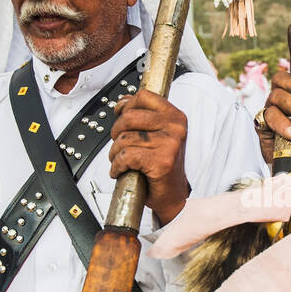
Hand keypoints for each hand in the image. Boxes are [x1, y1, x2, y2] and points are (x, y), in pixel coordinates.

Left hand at [108, 88, 190, 224]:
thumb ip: (143, 115)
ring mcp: (169, 143)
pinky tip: (121, 171)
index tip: (120, 115)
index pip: (143, 97)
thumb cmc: (162, 166)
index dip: (126, 106)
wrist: (173, 195)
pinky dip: (117, 166)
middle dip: (116, 133)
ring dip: (115, 153)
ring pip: (124, 139)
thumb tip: (123, 102)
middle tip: (119, 145)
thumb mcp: (157, 134)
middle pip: (129, 117)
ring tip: (122, 162)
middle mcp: (175, 127)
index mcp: (175, 116)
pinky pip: (125, 156)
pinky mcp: (160, 161)